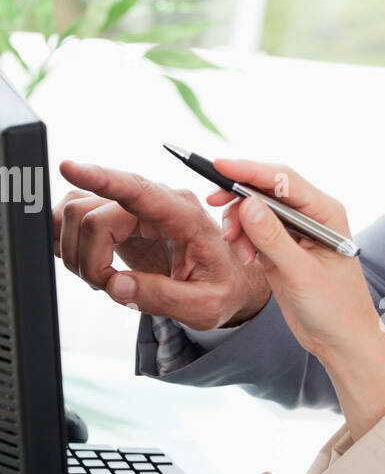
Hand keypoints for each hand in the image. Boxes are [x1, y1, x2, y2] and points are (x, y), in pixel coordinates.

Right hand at [53, 162, 270, 327]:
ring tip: (104, 279)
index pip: (137, 190)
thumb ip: (162, 297)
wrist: (226, 282)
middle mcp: (156, 202)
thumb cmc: (222, 288)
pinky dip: (70, 241)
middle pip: (93, 214)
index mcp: (185, 216)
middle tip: (109, 286)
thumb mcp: (204, 305)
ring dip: (76, 252)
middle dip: (88, 259)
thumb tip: (117, 285)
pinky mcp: (118, 214)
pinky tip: (88, 263)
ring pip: (78, 212)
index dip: (101, 178)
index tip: (69, 168)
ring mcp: (134, 205)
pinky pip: (77, 214)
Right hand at [209, 158, 384, 437]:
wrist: (342, 341)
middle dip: (239, 198)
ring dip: (239, 223)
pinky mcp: (283, 249)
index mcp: (325, 212)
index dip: (250, 170)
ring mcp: (296, 232)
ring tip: (237, 249)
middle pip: (266, 190)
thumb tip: (248, 204)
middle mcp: (311, 216)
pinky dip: (243, 239)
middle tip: (214, 207)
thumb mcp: (301, 274)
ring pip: (257, 211)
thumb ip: (274, 238)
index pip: (283, 180)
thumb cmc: (335, 309)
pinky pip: (255, 232)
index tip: (218, 166)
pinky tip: (244, 257)